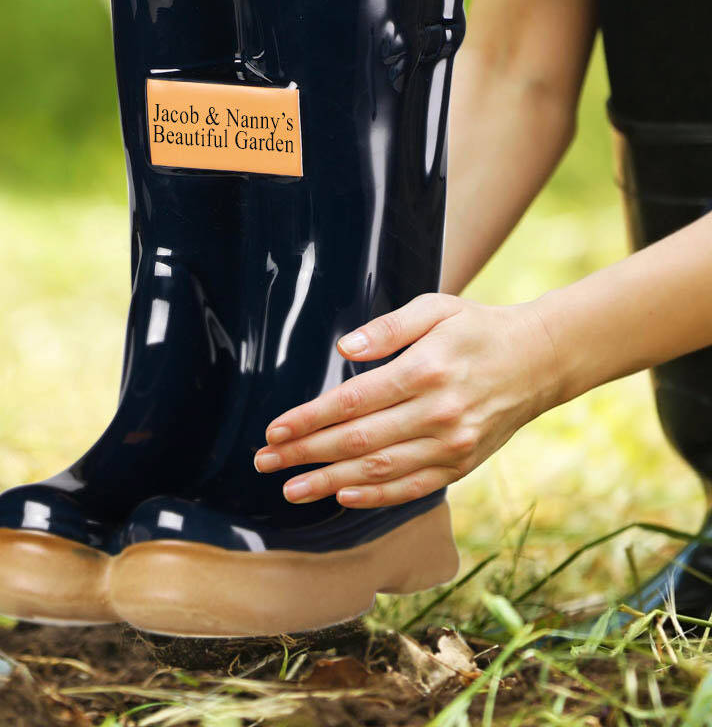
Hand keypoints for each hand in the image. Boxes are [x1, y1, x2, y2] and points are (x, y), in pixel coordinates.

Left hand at [254, 294, 562, 507]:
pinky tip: (341, 496)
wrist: (539, 361)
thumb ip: (387, 327)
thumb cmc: (476, 328)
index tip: (273, 430)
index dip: (309, 419)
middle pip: (358, 441)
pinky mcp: (462, 465)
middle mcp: (439, 413)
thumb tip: (343, 348)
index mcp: (426, 371)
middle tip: (264, 462)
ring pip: (380, 471)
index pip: (353, 401)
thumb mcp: (435, 308)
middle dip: (305, 454)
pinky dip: (375, 496)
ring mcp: (452, 445)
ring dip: (329, 482)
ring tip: (289, 488)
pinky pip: (412, 488)